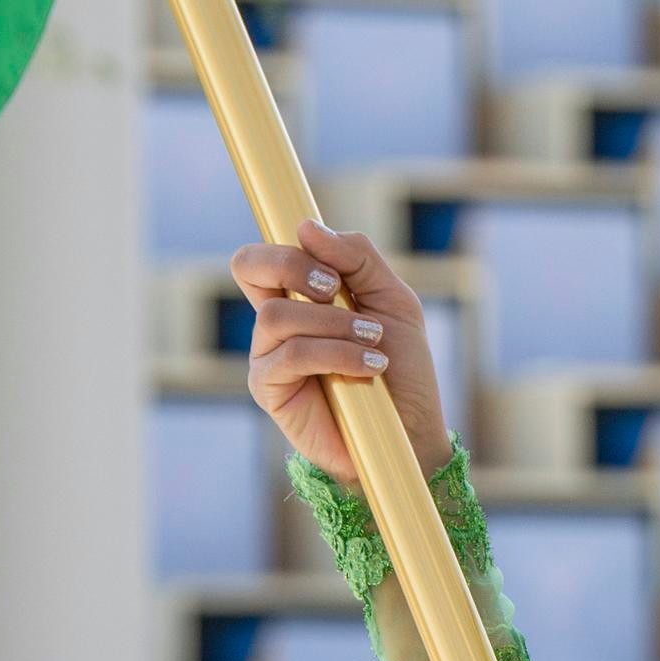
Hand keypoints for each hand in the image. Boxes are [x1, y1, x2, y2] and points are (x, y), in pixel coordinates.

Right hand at [233, 221, 450, 481]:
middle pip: (248, 266)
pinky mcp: (271, 390)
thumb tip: (305, 227)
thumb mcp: (394, 302)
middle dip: (293, 266)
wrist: (411, 433)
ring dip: (334, 323)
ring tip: (374, 342)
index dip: (285, 246)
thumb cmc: (403, 371)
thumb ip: (358, 259)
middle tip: (335, 288)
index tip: (332, 269)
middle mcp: (276, 321)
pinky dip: (335, 354)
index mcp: (300, 295)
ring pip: (277, 315)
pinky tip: (369, 367)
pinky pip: (291, 355)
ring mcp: (269, 355)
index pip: (264, 253)